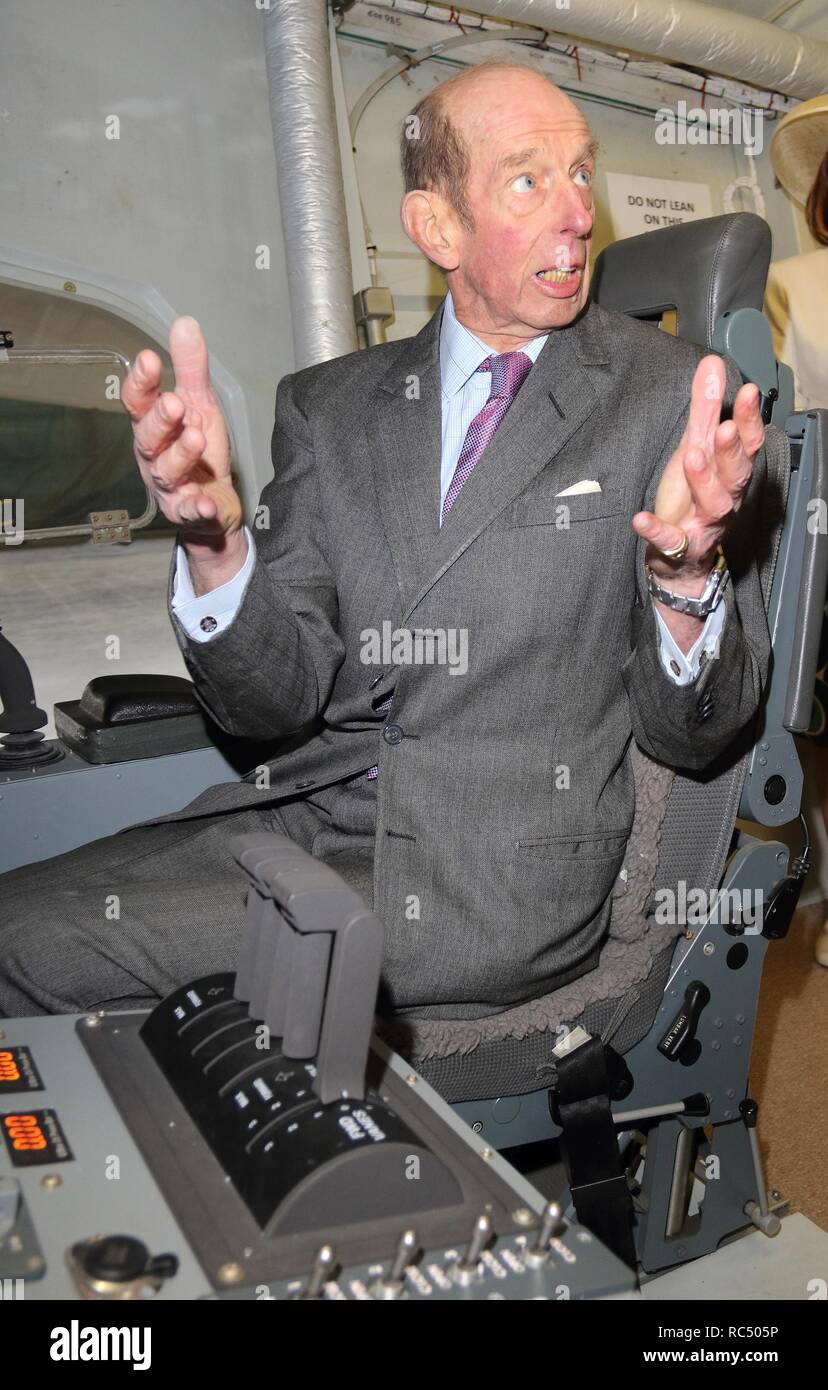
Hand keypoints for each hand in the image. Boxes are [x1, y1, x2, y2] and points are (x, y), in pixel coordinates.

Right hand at [122, 316, 244, 572]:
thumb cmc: (198, 451)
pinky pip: (190, 512)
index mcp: (152, 426)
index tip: (149, 359)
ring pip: (166, 473)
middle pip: (147, 439)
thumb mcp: (199, 404)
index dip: (141, 383)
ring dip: (179, 456)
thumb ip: (191, 369)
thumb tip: (185, 323)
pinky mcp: (188, 513)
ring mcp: (169, 487)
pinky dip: (197, 509)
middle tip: (176, 404)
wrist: (215, 504)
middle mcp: (153, 457)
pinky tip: (206, 504)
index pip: (137, 403)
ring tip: (196, 438)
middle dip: (159, 421)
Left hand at [632, 355, 764, 591]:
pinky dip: (657, 530)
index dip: (749, 420)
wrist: (680, 555)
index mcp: (730, 471)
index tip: (748, 392)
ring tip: (692, 457)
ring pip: (714, 505)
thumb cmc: (690, 496)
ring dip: (704, 481)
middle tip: (723, 428)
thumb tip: (712, 364)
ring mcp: (704, 523)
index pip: (747, 443)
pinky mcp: (680, 546)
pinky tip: (640, 518)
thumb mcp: (695, 446)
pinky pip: (672, 540)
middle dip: (732, 450)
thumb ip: (703, 408)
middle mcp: (724, 496)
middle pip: (736, 474)